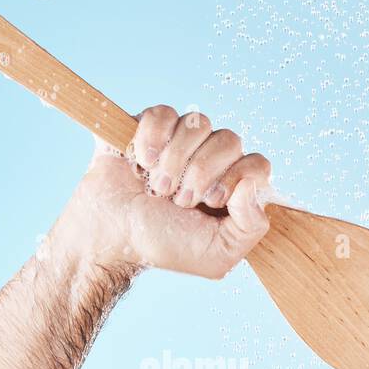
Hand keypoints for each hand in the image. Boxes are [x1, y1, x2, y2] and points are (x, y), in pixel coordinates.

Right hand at [51, 106, 271, 278]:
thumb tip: (253, 183)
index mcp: (230, 186)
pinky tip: (140, 161)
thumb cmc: (163, 247)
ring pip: (198, 122)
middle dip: (202, 172)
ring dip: (175, 160)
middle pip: (230, 140)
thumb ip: (251, 226)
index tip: (212, 201)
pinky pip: (163, 113)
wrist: (111, 239)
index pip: (257, 163)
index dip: (237, 176)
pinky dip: (152, 138)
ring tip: (156, 187)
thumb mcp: (217, 255)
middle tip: (178, 201)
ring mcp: (179, 141)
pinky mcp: (148, 126)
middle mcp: (209, 159)